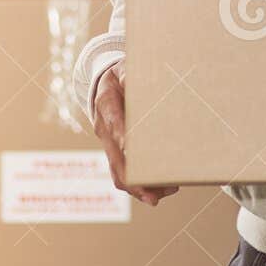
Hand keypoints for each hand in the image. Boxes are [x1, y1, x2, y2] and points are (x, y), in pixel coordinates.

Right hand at [92, 63, 178, 206]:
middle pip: (115, 160)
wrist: (102, 82)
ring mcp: (108, 142)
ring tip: (163, 194)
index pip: (114, 125)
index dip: (124, 140)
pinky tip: (160, 189)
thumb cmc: (120, 75)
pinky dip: (139, 184)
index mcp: (106, 105)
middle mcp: (104, 129)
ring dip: (138, 188)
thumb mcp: (125, 69)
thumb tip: (143, 82)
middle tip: (153, 196)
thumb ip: (132, 76)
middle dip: (133, 180)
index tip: (135, 152)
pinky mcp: (115, 151)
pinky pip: (123, 172)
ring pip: (118, 172)